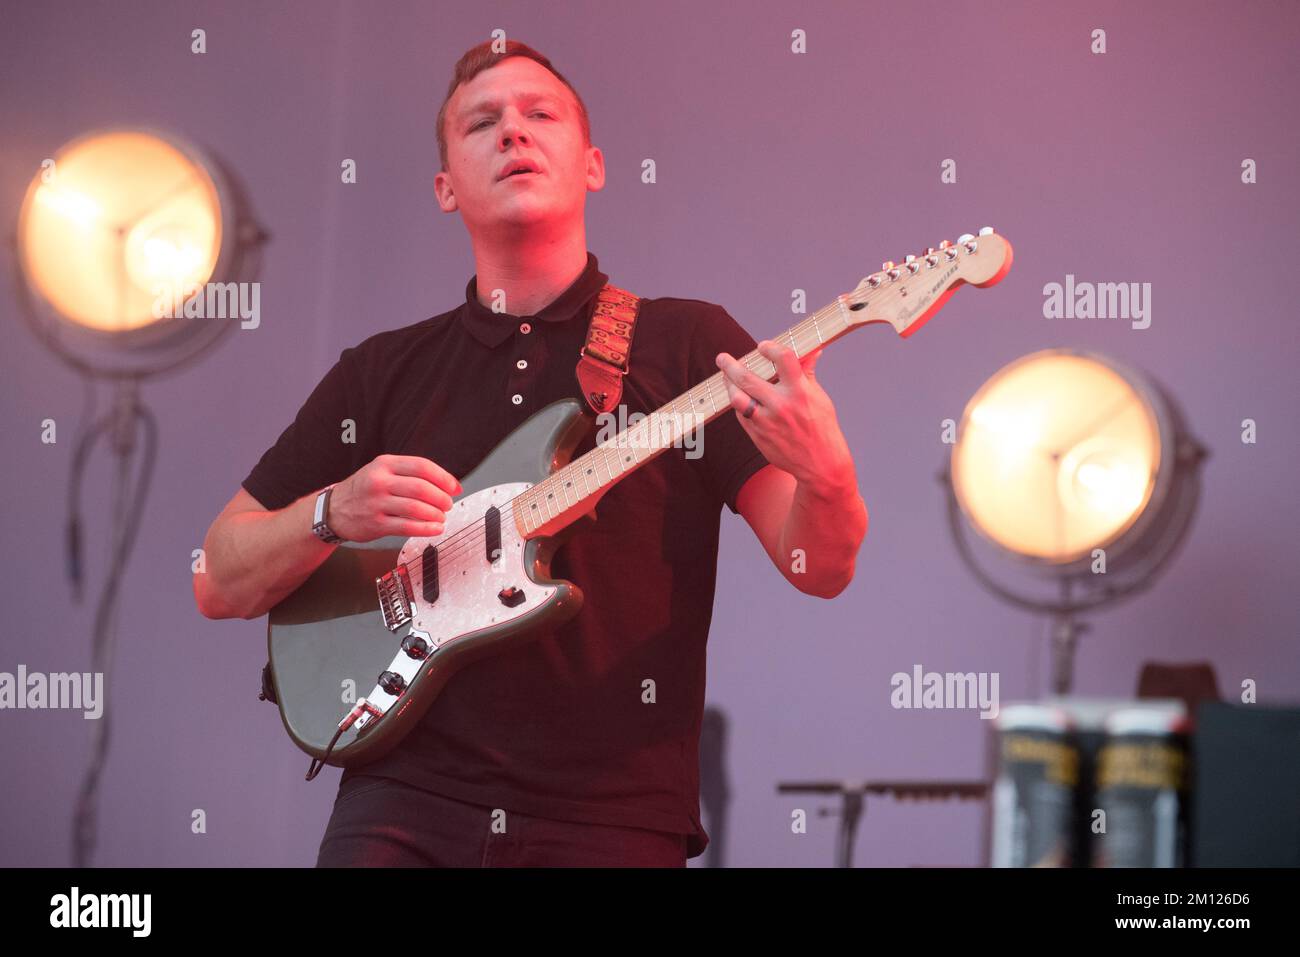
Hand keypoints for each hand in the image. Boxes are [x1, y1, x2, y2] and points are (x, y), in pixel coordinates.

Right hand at [327, 454, 461, 542]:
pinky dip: (426, 529)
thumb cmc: (364, 489)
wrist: (333, 509)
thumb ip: (411, 474)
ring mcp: (375, 503)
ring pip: (415, 508)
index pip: (422, 466)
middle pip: (421, 488)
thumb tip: (447, 484)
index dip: (444, 478)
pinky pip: (406, 526)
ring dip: (435, 514)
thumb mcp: (382, 471)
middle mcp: (379, 481)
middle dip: (441, 498)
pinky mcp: (375, 523)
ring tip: (442, 517)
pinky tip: (435, 529)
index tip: (455, 487)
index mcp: (385, 464)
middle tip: (448, 504)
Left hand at [715, 340, 854, 493]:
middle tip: (722, 358)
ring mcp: (767, 422)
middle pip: (747, 378)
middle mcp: (781, 406)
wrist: (820, 464)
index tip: (762, 346)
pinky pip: (740, 414)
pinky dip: (738, 403)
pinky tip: (739, 398)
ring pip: (736, 398)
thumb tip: (812, 350)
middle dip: (730, 365)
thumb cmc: (822, 428)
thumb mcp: (819, 398)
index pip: (783, 359)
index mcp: (800, 392)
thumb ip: (808, 372)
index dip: (770, 348)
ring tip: (726, 378)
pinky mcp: (758, 435)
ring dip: (728, 385)